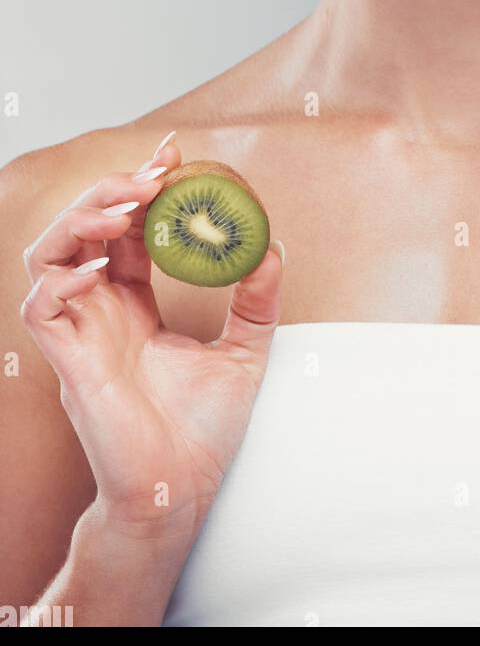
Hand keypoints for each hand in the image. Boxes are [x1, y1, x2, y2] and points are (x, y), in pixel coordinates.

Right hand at [19, 138, 284, 542]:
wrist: (182, 490)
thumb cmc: (204, 430)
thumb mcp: (246, 352)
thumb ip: (257, 301)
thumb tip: (273, 245)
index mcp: (134, 305)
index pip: (126, 231)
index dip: (141, 189)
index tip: (173, 155)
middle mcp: (101, 311)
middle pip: (83, 229)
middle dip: (111, 190)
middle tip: (154, 174)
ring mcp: (80, 334)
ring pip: (49, 254)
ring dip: (80, 220)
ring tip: (125, 206)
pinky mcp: (68, 362)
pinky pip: (41, 307)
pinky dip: (61, 278)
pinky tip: (102, 267)